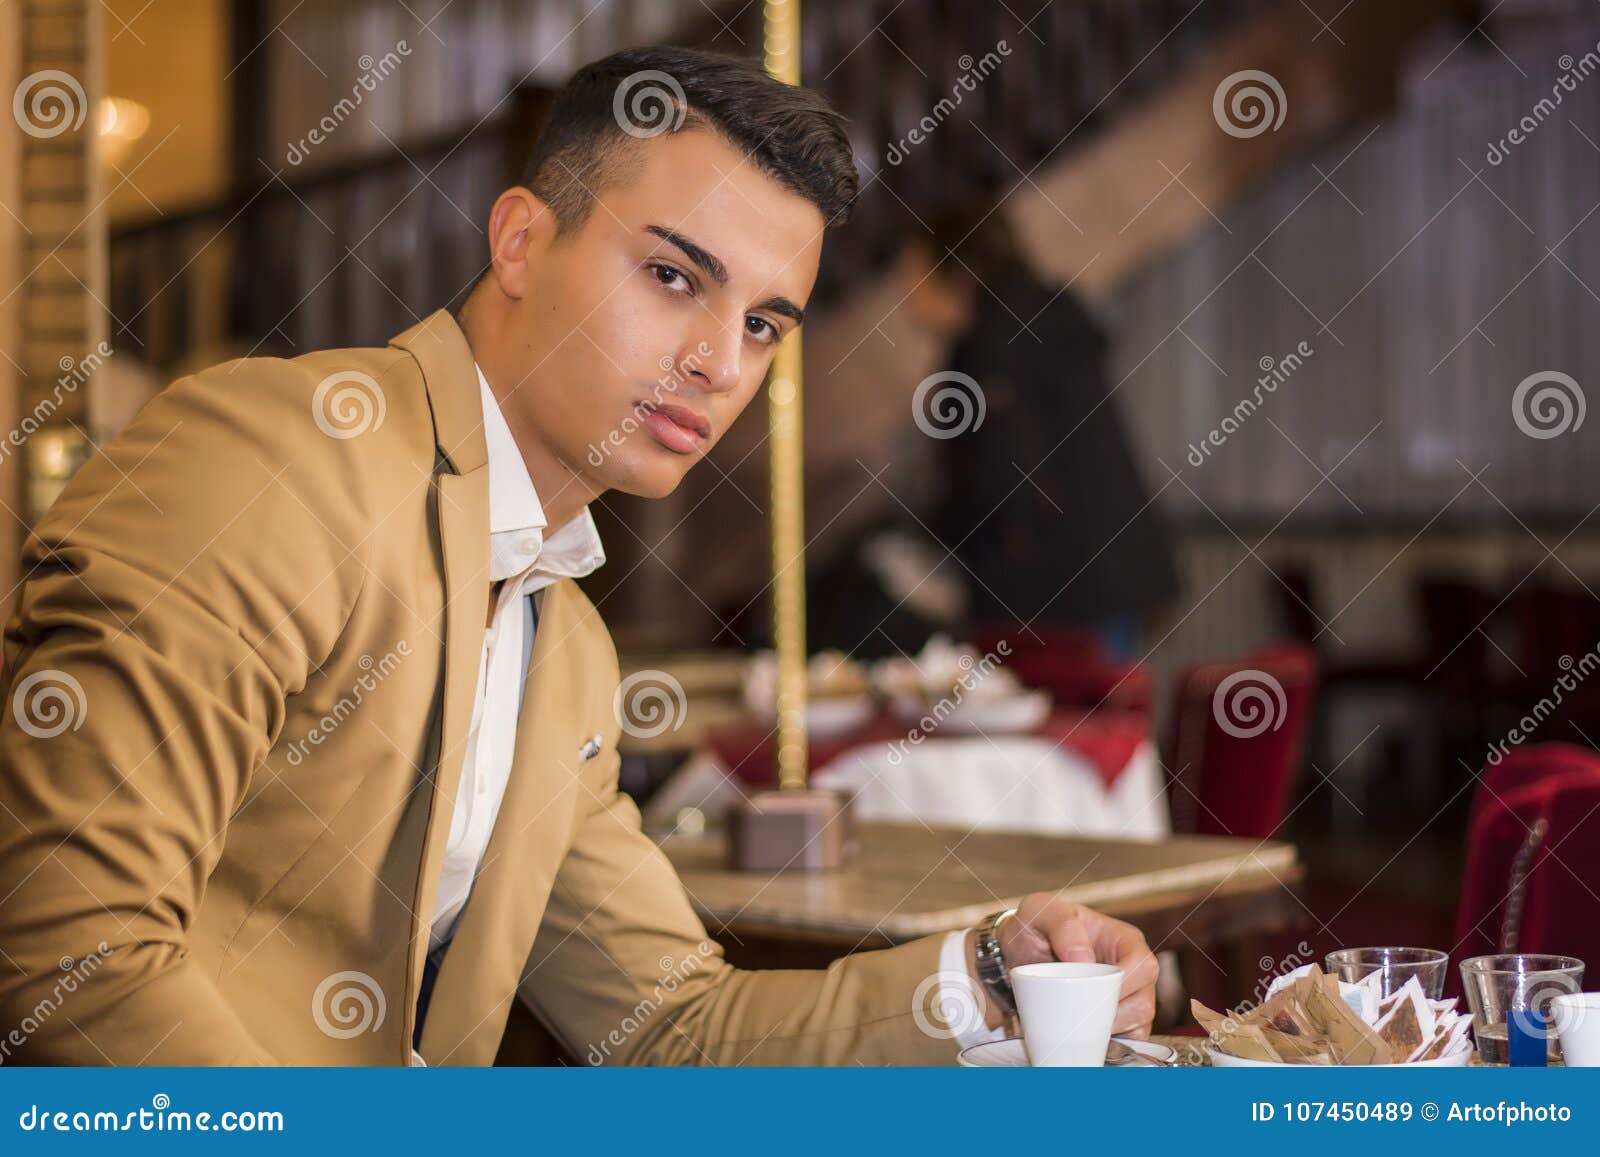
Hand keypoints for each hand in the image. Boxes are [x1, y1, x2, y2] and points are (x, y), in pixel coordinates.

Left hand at [967, 893, 1159, 1037]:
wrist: (1015, 954)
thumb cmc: (1033, 928)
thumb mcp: (1039, 910)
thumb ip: (1061, 923)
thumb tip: (1083, 957)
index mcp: (1124, 940)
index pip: (1143, 966)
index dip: (1125, 985)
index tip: (1093, 993)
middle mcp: (1133, 970)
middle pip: (1143, 1003)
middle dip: (1111, 1016)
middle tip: (1076, 1015)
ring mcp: (1128, 998)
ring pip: (1137, 1027)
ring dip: (1106, 1033)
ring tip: (1073, 1024)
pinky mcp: (1117, 1022)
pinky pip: (1124, 1043)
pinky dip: (1105, 1046)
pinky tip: (1081, 1037)